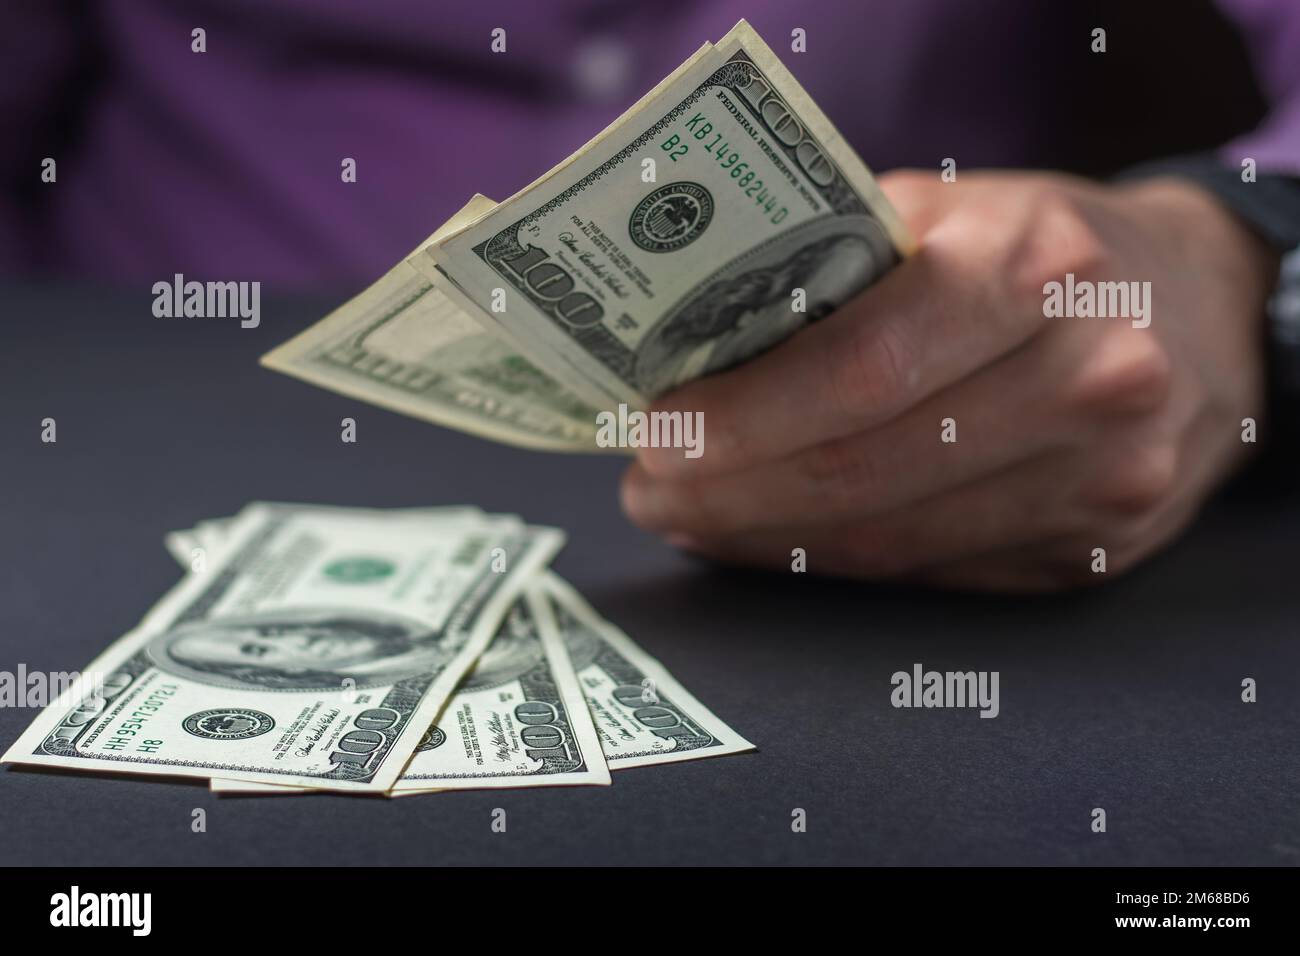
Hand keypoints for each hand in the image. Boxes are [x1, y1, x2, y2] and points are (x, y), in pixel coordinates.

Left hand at [620, 170, 1277, 590]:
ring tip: (695, 518)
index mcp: (1032, 266)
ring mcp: (1104, 477)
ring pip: (890, 542)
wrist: (1202, 308)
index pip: (858, 367)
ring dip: (768, 540)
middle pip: (862, 472)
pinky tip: (782, 538)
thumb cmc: (1041, 248)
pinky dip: (839, 560)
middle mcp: (1088, 376)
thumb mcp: (944, 210)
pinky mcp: (1098, 548)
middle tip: (651, 493)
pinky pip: (932, 571)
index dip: (742, 418)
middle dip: (729, 494)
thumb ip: (828, 268)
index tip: (653, 439)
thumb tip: (686, 357)